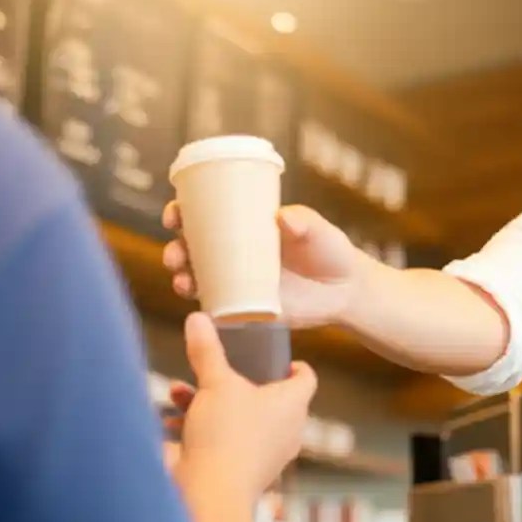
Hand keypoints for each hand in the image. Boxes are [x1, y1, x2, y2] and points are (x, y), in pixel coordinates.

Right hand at [162, 203, 363, 328]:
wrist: (346, 290)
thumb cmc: (331, 251)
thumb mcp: (319, 230)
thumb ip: (303, 222)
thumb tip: (282, 218)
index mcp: (245, 226)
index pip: (205, 215)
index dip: (182, 212)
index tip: (175, 214)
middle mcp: (235, 253)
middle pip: (192, 247)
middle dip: (174, 248)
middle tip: (177, 252)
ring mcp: (238, 281)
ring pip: (197, 277)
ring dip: (181, 277)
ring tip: (183, 280)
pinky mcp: (247, 308)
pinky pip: (216, 307)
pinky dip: (201, 306)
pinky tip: (195, 305)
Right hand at [172, 312, 317, 500]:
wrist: (210, 494)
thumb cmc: (225, 436)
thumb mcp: (214, 383)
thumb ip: (206, 350)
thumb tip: (198, 318)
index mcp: (292, 405)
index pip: (305, 378)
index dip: (293, 364)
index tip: (275, 355)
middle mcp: (286, 432)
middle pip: (268, 397)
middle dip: (236, 382)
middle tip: (218, 370)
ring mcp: (266, 455)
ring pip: (240, 418)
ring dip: (208, 403)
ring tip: (179, 391)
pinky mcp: (242, 472)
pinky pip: (224, 441)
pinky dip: (201, 428)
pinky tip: (172, 421)